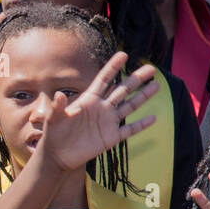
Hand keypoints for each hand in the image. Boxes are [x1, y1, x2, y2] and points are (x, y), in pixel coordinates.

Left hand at [33, 52, 159, 172]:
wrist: (57, 155)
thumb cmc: (53, 133)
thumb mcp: (53, 119)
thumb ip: (58, 107)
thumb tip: (58, 94)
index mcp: (88, 100)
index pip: (104, 80)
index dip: (113, 67)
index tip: (124, 54)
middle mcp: (101, 108)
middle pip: (122, 90)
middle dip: (136, 79)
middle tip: (151, 68)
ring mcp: (108, 122)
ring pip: (129, 106)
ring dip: (143, 96)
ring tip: (156, 85)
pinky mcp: (111, 138)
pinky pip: (129, 130)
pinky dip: (141, 125)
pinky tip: (153, 118)